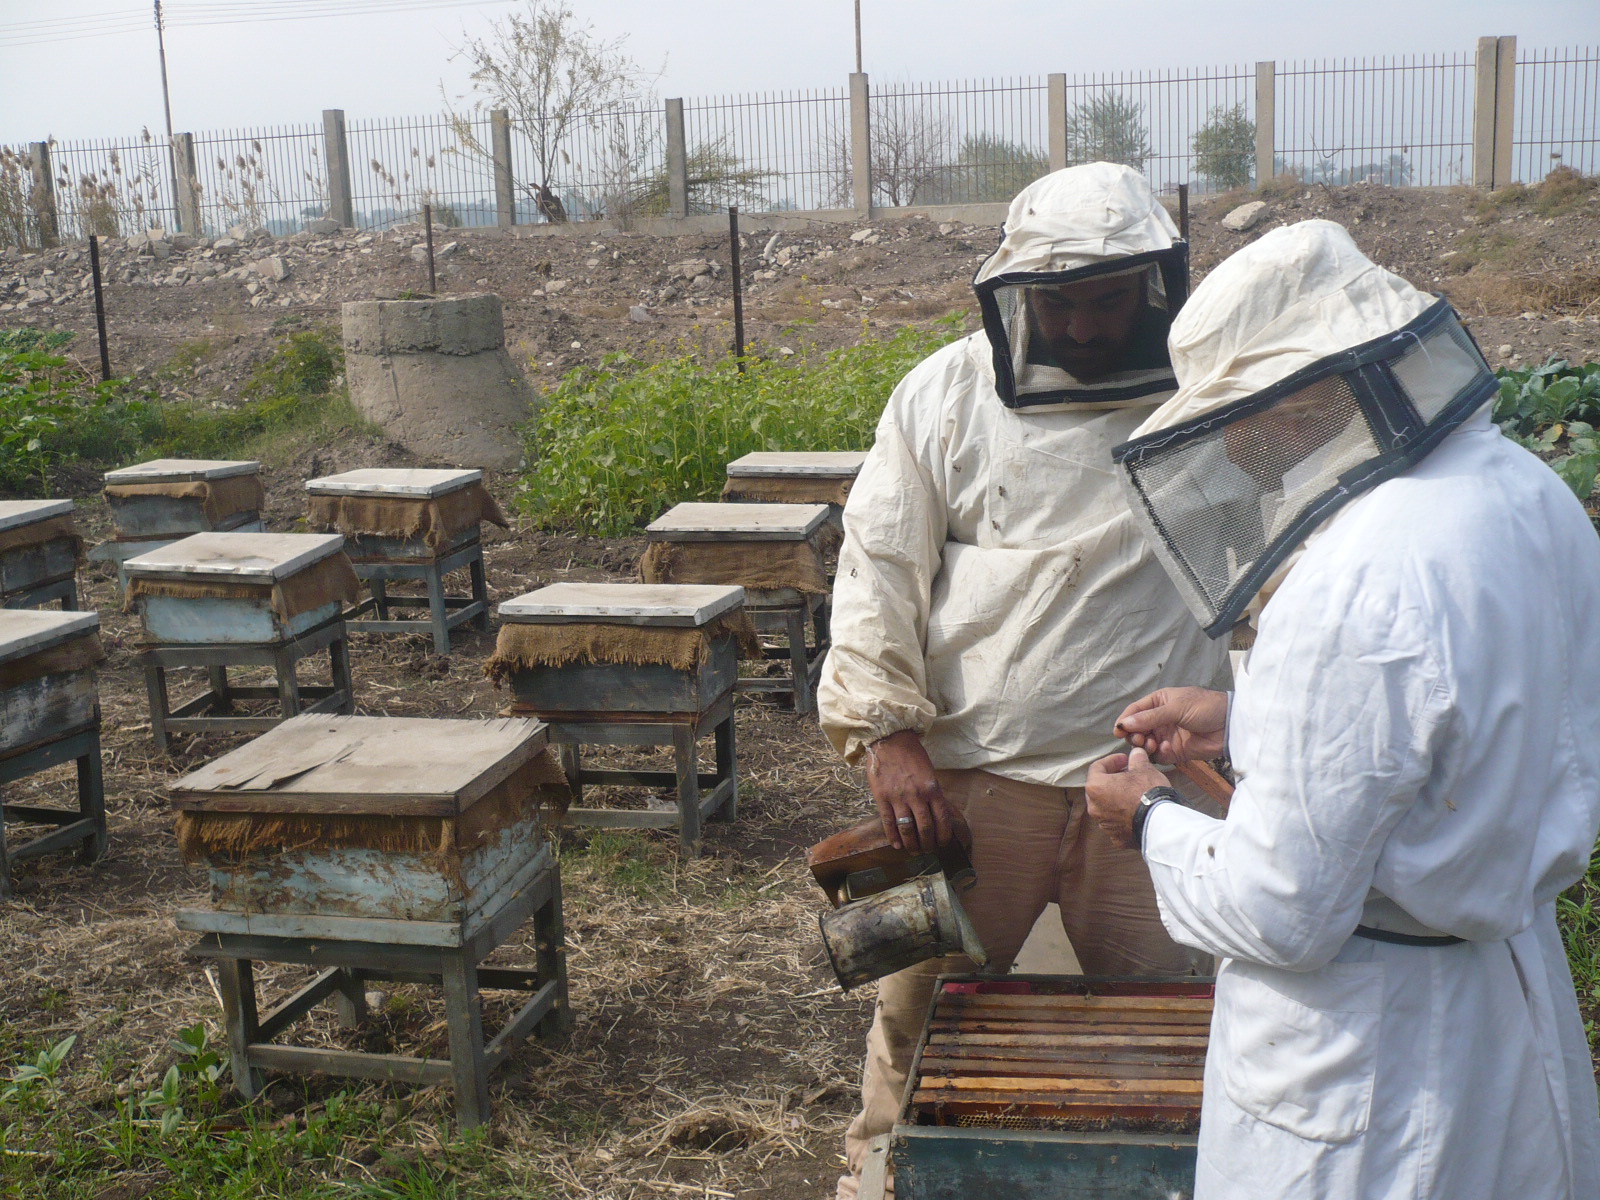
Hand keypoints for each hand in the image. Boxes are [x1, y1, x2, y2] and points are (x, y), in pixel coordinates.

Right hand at [865, 730, 968, 853]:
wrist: (890, 739)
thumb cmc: (912, 754)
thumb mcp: (929, 773)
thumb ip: (933, 793)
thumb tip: (938, 814)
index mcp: (932, 789)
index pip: (942, 820)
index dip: (943, 836)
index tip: (942, 844)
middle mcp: (917, 795)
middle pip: (925, 828)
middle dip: (928, 844)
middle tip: (927, 850)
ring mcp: (898, 797)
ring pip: (907, 829)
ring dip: (911, 844)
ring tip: (913, 850)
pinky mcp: (882, 797)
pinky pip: (888, 822)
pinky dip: (893, 836)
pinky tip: (896, 845)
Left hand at [1086, 747, 1168, 848]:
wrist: (1160, 823)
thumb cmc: (1148, 792)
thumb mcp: (1144, 768)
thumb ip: (1136, 758)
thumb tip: (1136, 753)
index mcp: (1095, 788)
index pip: (1097, 767)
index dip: (1112, 760)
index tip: (1125, 759)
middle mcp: (1094, 808)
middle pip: (1099, 788)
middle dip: (1113, 779)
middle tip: (1129, 774)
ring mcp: (1104, 825)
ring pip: (1107, 807)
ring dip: (1117, 798)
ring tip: (1134, 792)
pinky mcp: (1116, 837)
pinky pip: (1117, 823)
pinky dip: (1124, 816)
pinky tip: (1137, 810)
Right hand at [1113, 687, 1228, 763]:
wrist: (1230, 725)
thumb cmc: (1205, 707)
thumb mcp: (1176, 707)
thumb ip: (1150, 717)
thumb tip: (1124, 724)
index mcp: (1159, 702)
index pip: (1135, 711)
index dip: (1125, 720)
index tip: (1118, 731)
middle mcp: (1160, 719)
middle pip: (1137, 729)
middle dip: (1134, 734)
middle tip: (1139, 739)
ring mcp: (1167, 735)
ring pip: (1145, 743)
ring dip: (1144, 745)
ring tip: (1150, 745)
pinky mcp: (1175, 751)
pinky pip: (1159, 755)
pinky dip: (1158, 754)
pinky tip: (1165, 750)